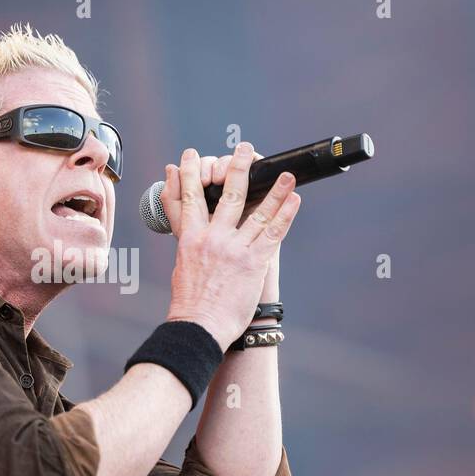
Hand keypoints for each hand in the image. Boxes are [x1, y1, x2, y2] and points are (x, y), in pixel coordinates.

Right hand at [162, 143, 300, 349]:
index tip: (190, 156)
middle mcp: (211, 238)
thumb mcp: (180, 264)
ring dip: (274, 188)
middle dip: (235, 167)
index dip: (189, 174)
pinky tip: (294, 199)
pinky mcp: (252, 263)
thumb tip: (186, 225)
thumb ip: (185, 239)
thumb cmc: (189, 302)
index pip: (187, 198)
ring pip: (255, 210)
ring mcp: (232, 249)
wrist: (198, 327)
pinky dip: (285, 214)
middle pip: (225, 194)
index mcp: (189, 239)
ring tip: (286, 173)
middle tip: (243, 147)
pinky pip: (273, 233)